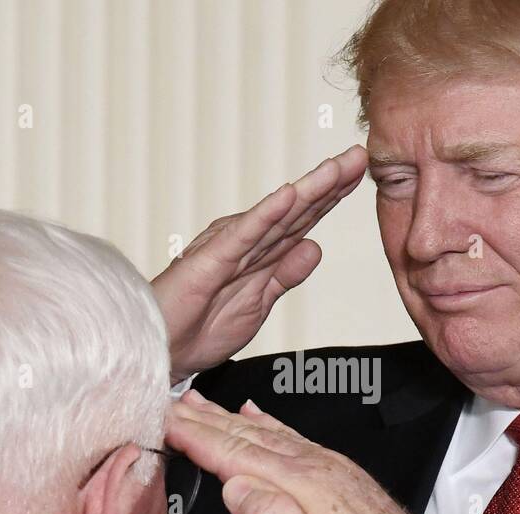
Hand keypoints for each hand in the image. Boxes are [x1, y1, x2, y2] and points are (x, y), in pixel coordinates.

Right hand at [152, 146, 368, 382]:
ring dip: (307, 191)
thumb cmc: (199, 329)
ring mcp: (228, 249)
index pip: (301, 222)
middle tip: (359, 155)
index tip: (359, 174)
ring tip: (335, 166)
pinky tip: (289, 195)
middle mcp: (246, 244)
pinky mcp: (210, 260)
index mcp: (259, 254)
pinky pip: (243, 235)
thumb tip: (315, 247)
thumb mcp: (259, 304)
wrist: (161, 351)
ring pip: (276, 216)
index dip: (331, 198)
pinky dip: (267, 214)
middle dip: (329, 184)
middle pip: (295, 211)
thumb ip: (285, 274)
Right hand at [167, 390, 433, 513]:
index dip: (195, 435)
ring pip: (266, 430)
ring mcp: (325, 464)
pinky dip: (266, 420)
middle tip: (169, 401)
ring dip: (229, 414)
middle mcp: (311, 464)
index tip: (162, 419)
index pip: (233, 452)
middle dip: (204, 416)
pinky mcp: (335, 472)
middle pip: (245, 433)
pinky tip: (255, 413)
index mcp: (298, 482)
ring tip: (200, 401)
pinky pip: (289, 434)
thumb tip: (233, 486)